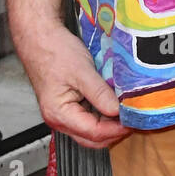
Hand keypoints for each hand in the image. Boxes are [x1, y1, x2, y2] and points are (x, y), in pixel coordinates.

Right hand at [13, 20, 130, 148]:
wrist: (40, 37)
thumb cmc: (55, 51)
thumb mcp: (82, 71)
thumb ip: (100, 94)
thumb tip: (118, 111)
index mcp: (59, 114)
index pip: (94, 133)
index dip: (116, 129)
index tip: (133, 120)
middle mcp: (59, 119)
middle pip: (91, 138)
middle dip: (114, 132)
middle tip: (134, 119)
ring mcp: (63, 113)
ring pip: (90, 130)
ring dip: (109, 124)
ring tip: (127, 112)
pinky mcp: (68, 105)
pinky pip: (88, 117)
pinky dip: (102, 115)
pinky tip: (114, 105)